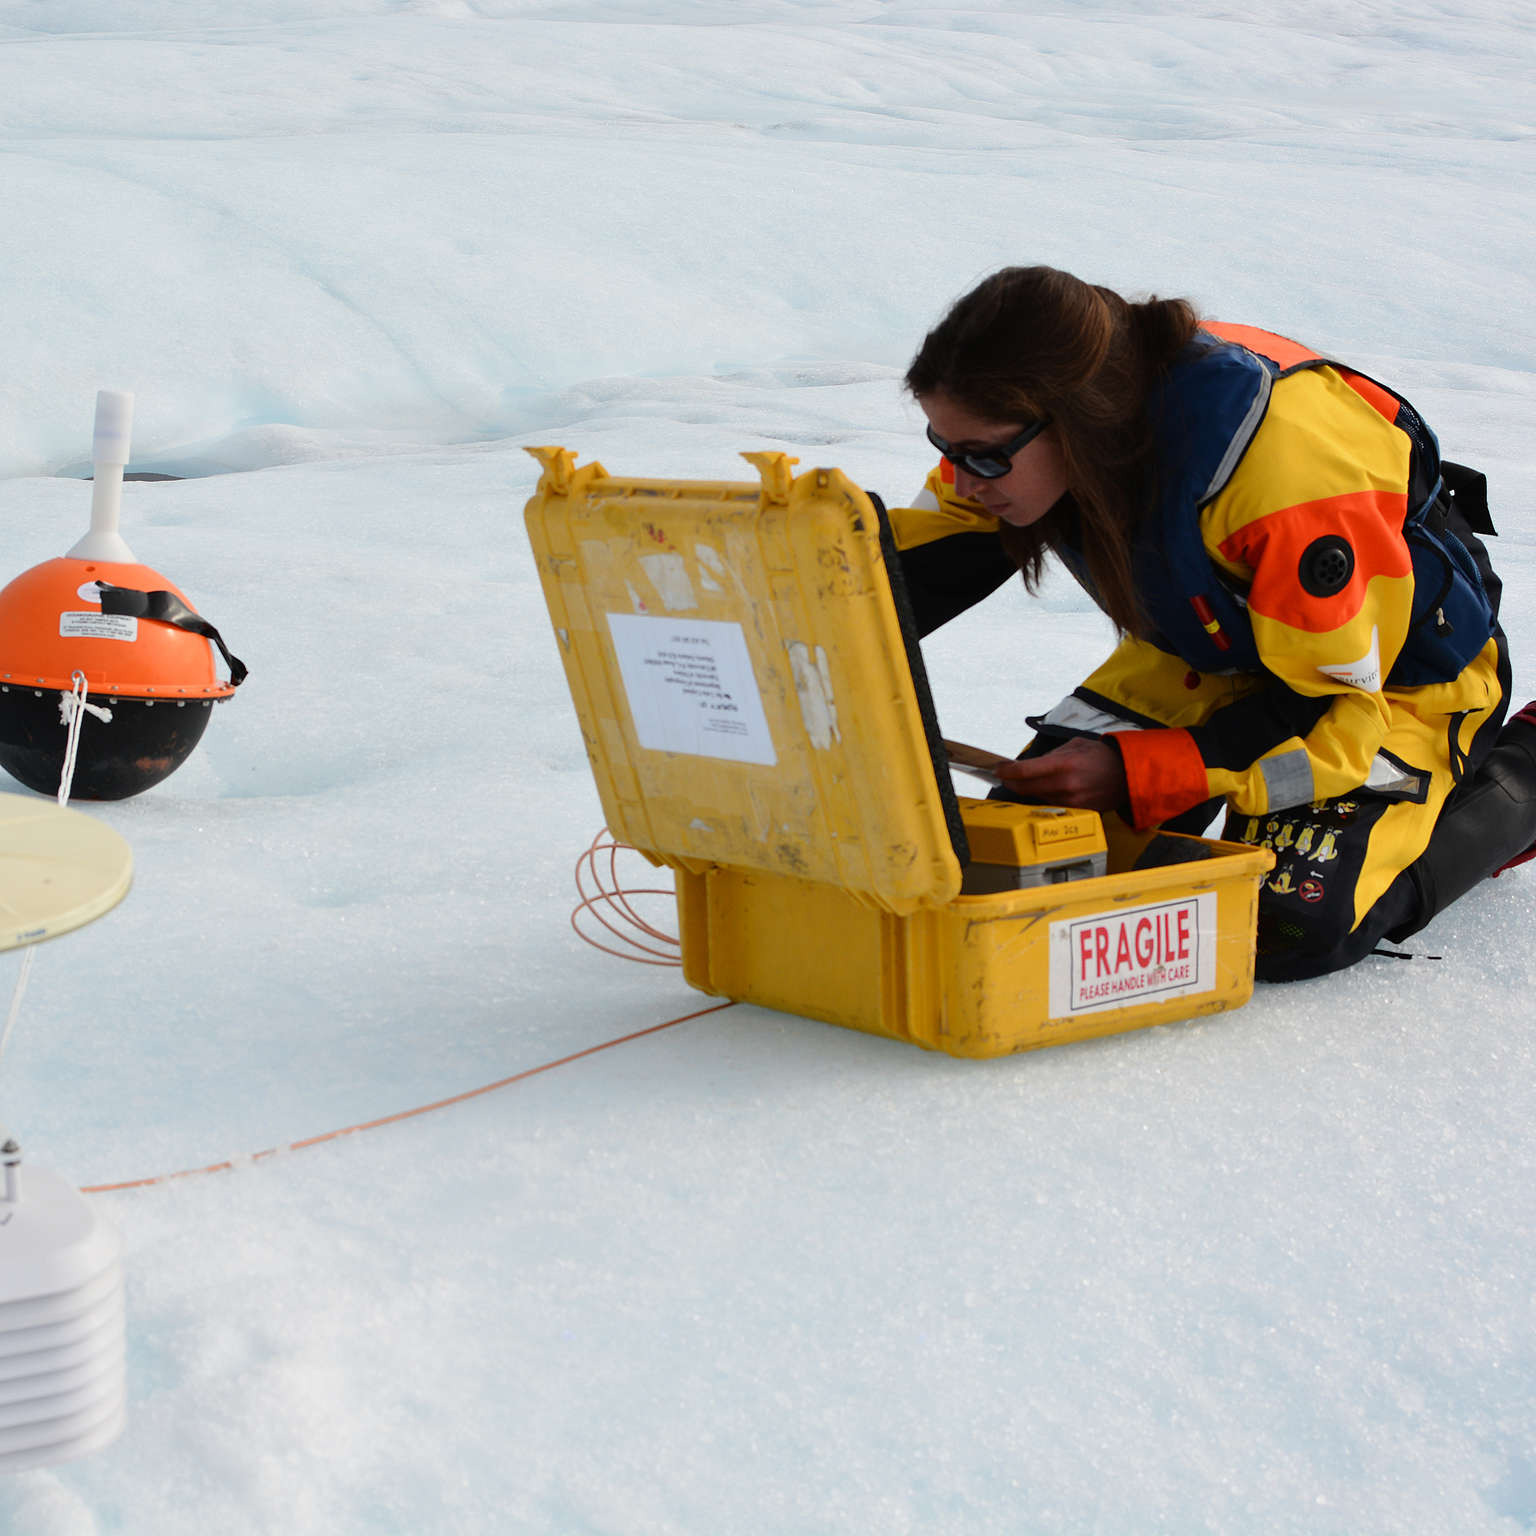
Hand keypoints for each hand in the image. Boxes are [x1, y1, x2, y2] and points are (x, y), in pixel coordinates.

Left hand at [991, 736, 1126, 812]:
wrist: (1128, 775)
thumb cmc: (1101, 756)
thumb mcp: (1074, 746)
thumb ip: (1050, 756)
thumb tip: (1028, 765)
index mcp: (1064, 764)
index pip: (1024, 771)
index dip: (1006, 771)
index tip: (998, 769)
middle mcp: (1065, 784)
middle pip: (1025, 788)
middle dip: (1011, 781)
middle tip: (1004, 776)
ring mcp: (1071, 800)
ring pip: (1036, 797)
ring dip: (1027, 789)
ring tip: (1023, 780)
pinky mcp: (1076, 810)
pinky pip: (1051, 804)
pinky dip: (1043, 796)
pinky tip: (1043, 789)